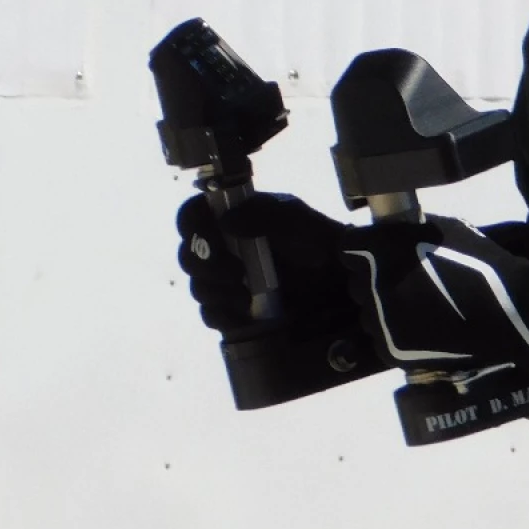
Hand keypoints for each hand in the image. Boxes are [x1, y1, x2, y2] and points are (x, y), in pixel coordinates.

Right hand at [175, 191, 353, 333]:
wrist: (340, 280)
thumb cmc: (318, 241)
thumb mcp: (295, 219)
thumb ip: (262, 214)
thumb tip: (224, 221)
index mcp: (233, 217)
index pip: (193, 215)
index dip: (191, 225)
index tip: (209, 237)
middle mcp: (224, 247)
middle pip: (188, 255)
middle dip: (206, 266)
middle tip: (236, 273)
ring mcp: (227, 280)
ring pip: (198, 287)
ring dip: (217, 292)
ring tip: (247, 297)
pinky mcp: (234, 309)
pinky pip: (211, 315)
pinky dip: (222, 315)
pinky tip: (244, 312)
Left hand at [337, 215, 528, 409]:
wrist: (510, 312)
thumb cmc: (479, 261)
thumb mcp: (443, 227)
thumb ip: (407, 228)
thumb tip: (387, 231)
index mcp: (380, 253)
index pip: (346, 247)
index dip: (362, 246)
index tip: (380, 248)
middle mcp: (372, 288)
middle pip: (355, 280)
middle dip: (374, 275)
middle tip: (405, 276)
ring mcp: (381, 324)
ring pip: (367, 310)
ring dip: (383, 304)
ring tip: (417, 303)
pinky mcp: (392, 351)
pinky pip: (382, 336)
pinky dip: (395, 331)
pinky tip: (423, 325)